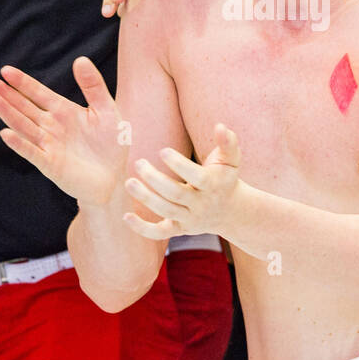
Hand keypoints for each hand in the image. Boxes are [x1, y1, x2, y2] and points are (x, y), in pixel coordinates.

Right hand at [0, 57, 127, 206]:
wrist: (114, 177)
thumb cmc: (110, 143)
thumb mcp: (106, 110)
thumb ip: (93, 86)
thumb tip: (80, 59)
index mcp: (63, 111)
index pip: (38, 93)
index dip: (23, 83)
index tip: (6, 70)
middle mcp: (51, 127)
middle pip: (25, 108)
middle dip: (7, 95)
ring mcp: (49, 145)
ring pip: (24, 127)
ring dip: (8, 114)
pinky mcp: (50, 165)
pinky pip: (32, 152)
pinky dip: (19, 144)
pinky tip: (6, 133)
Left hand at [121, 123, 243, 239]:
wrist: (230, 211)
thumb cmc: (225, 177)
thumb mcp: (232, 159)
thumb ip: (228, 142)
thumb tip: (220, 126)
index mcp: (213, 185)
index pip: (196, 176)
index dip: (179, 165)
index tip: (162, 151)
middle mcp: (201, 204)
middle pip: (176, 194)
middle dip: (155, 179)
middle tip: (139, 163)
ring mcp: (189, 219)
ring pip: (166, 211)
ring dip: (146, 198)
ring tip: (129, 182)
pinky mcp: (179, 229)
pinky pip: (159, 233)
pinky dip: (143, 228)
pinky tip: (126, 216)